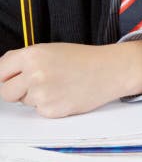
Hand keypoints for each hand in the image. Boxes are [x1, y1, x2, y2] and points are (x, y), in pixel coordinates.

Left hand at [0, 39, 141, 117]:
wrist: (110, 71)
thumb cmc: (83, 60)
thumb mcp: (50, 50)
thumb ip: (23, 61)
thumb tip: (1, 74)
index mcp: (32, 55)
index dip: (6, 76)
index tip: (10, 79)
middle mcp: (35, 74)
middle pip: (6, 92)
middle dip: (17, 90)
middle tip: (37, 84)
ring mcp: (43, 94)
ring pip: (24, 102)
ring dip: (36, 97)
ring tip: (59, 86)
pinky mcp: (52, 110)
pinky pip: (39, 111)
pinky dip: (50, 106)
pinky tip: (65, 95)